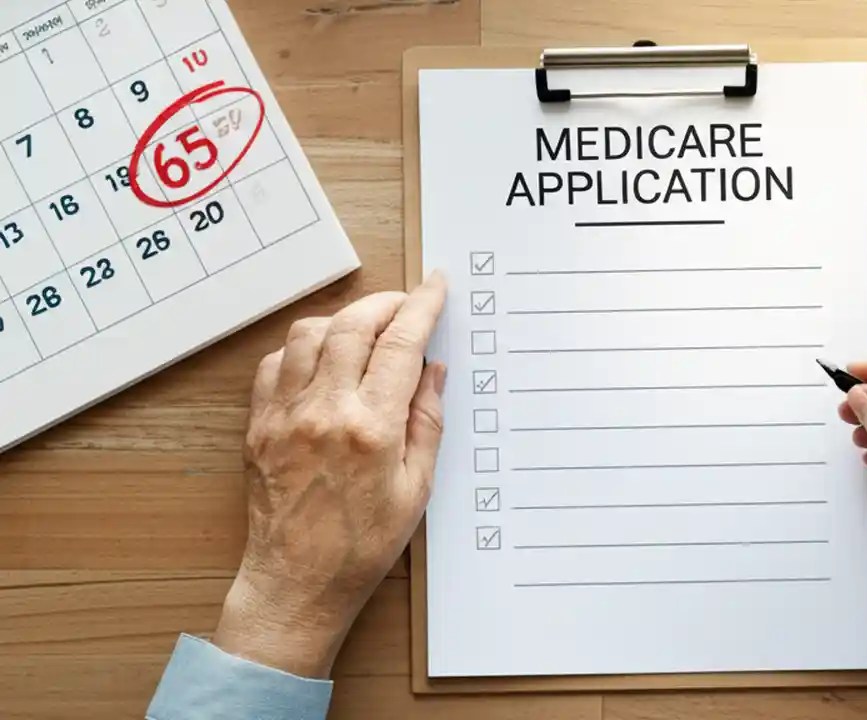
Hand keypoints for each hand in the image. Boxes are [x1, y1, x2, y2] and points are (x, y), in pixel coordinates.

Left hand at [213, 273, 448, 677]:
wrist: (297, 583)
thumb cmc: (362, 545)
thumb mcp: (417, 488)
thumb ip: (427, 421)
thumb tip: (433, 370)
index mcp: (372, 428)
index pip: (401, 344)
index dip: (422, 306)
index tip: (436, 286)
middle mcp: (324, 412)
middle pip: (353, 325)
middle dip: (385, 303)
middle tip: (405, 303)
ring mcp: (285, 415)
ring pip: (309, 333)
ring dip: (343, 320)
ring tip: (366, 329)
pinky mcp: (259, 426)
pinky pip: (276, 364)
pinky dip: (302, 348)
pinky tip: (323, 361)